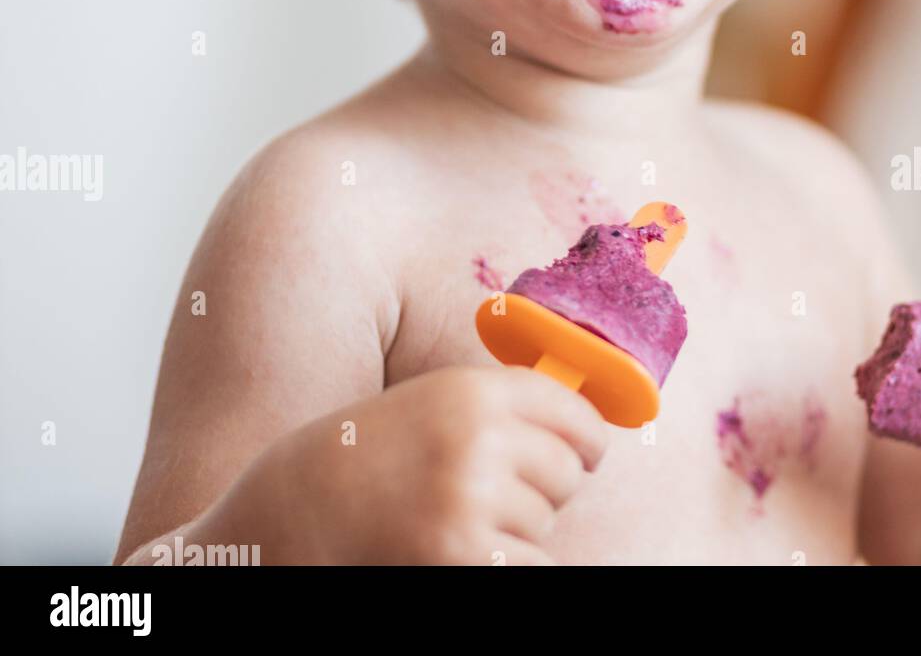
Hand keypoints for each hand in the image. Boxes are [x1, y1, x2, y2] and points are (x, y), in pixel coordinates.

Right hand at [219, 364, 607, 563]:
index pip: (573, 410)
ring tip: (455, 516)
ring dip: (516, 529)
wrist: (298, 508)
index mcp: (473, 390)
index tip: (588, 453)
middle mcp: (478, 437)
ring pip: (545, 523)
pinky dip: (507, 563)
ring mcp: (470, 497)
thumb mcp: (434, 404)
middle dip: (547, 488)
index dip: (587, 438)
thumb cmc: (373, 454)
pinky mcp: (460, 552)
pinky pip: (527, 564)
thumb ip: (501, 406)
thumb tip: (587, 425)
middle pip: (569, 471)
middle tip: (498, 493)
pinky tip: (463, 550)